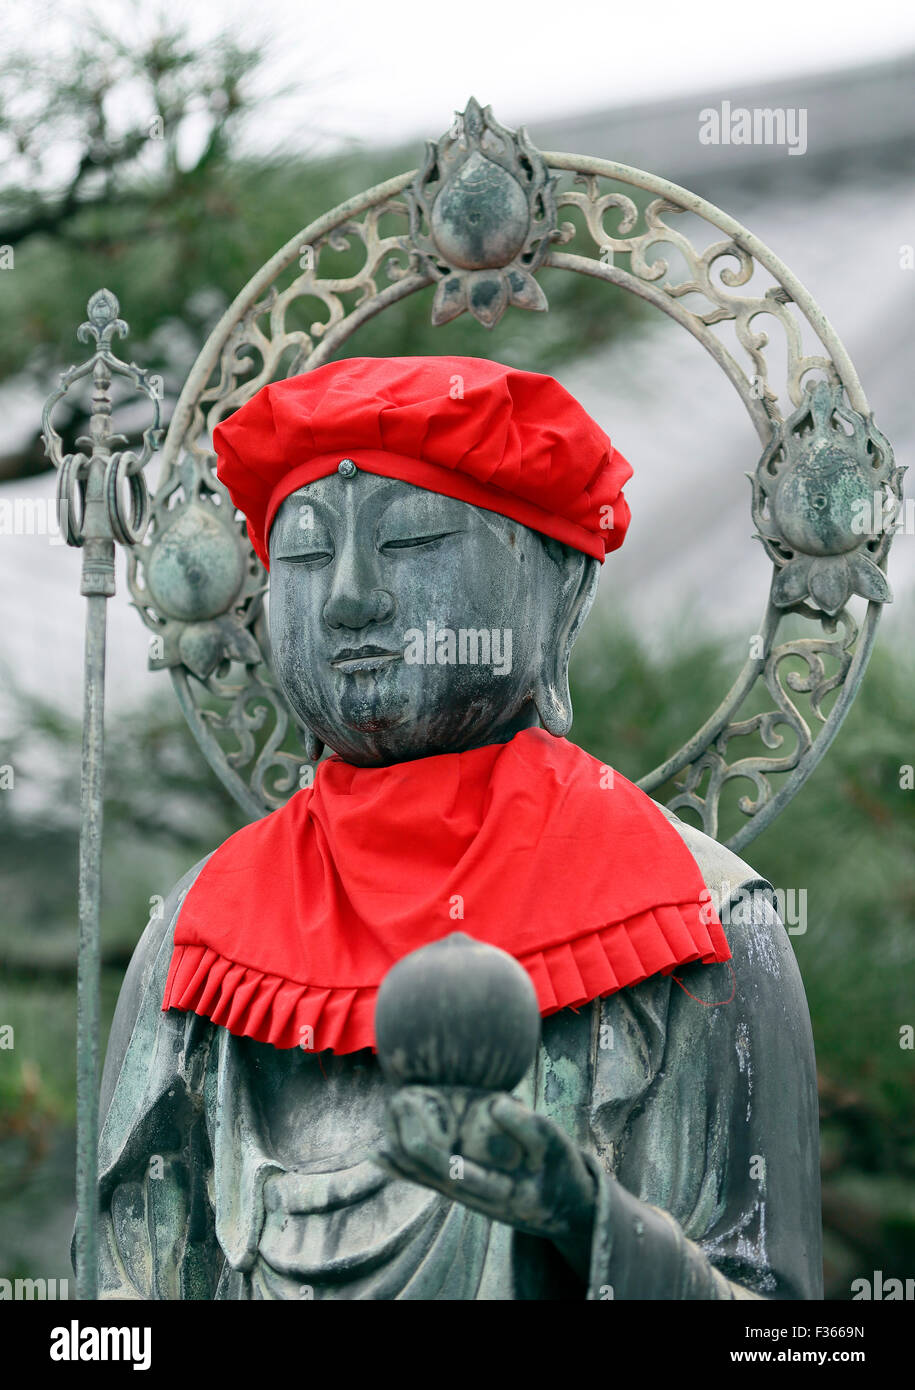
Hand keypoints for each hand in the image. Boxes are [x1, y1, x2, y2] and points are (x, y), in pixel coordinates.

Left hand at [373, 1085, 597, 1280]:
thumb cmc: (562, 1173)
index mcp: (501, 1193)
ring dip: (401, 1147)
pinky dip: (401, 1167)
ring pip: (422, 1177)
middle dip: (410, 1138)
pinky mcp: (461, 1190)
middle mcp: (475, 1199)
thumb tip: (495, 1104)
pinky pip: (425, 1180)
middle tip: (398, 1099)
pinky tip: (378, 1153)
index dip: (434, 1155)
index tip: (414, 1131)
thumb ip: (530, 1128)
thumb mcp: (557, 1148)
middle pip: (430, 1174)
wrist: (564, 1209)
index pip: (460, 1175)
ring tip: (388, 1110)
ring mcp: (465, 1197)